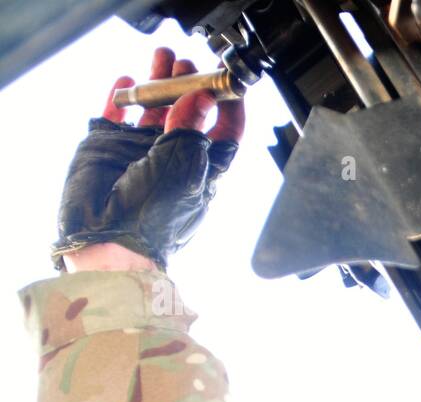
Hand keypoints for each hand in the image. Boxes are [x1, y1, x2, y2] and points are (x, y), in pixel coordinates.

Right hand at [56, 47, 245, 272]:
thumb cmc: (154, 217)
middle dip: (188, 84)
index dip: (228, 107)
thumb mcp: (183, 170)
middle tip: (187, 63)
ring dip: (158, 82)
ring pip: (153, 107)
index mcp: (202, 166)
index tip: (228, 84)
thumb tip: (202, 98)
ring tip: (162, 58)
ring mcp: (140, 149)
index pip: (224, 132)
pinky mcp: (108, 146)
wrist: (108, 240)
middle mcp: (173, 155)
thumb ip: (190, 132)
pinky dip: (121, 96)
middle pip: (187, 111)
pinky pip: (116, 114)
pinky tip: (126, 81)